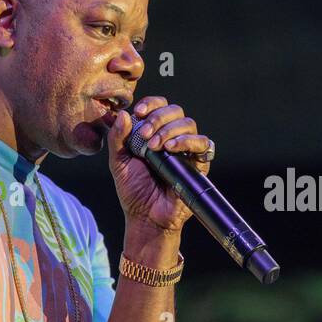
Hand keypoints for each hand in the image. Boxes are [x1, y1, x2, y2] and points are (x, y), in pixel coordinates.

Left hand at [105, 96, 213, 233]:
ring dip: (170, 130)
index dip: (151, 104)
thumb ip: (117, 138)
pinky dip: (188, 141)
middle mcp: (172, 138)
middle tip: (144, 136)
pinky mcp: (199, 164)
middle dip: (158, 118)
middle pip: (175, 110)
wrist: (146, 216)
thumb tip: (123, 114)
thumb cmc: (133, 191)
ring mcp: (187, 150)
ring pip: (189, 124)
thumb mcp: (118, 162)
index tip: (138, 113)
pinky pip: (203, 144)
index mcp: (154, 133)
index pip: (159, 106)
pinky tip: (172, 149)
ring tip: (155, 147)